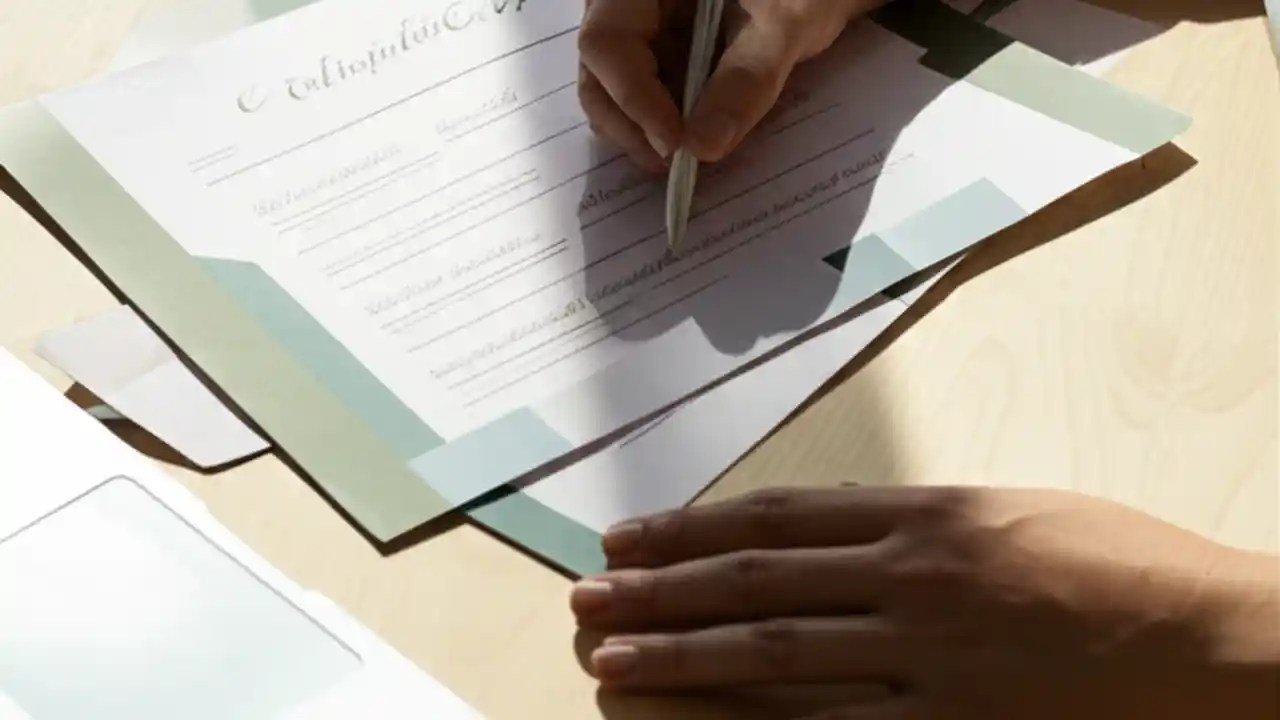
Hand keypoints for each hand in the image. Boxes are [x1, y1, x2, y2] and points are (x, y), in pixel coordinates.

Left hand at [570, 486, 1279, 718]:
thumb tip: (831, 531)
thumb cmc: (1120, 565)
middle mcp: (909, 577)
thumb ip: (915, 520)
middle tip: (584, 592)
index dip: (689, 526)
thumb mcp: (1011, 511)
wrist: (1212, 642)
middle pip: (753, 582)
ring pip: (774, 655)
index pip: (773, 518)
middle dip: (659, 587)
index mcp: (924, 513)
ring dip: (683, 654)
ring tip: (610, 652)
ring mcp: (925, 658)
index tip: (627, 534)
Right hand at [577, 0, 881, 171]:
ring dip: (643, 130)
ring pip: (611, 88)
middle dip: (631, 123)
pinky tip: (694, 138)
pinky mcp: (655, 51)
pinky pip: (641, 93)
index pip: (607, 42)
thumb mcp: (784, 23)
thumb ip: (746, 79)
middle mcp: (624, 4)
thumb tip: (702, 148)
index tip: (675, 144)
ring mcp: (638, 28)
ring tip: (687, 155)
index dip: (633, 98)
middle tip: (673, 164)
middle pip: (598, 71)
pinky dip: (662, 122)